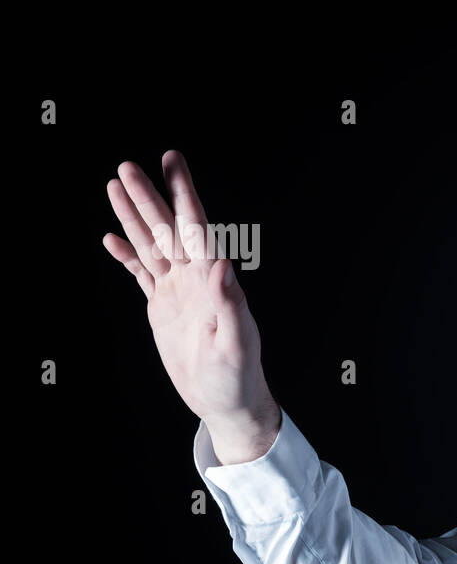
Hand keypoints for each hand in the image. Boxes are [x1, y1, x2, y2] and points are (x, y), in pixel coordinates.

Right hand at [104, 151, 279, 462]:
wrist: (227, 401)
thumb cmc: (238, 376)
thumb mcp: (235, 343)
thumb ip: (229, 303)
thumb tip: (221, 263)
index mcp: (215, 281)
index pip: (197, 228)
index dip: (184, 193)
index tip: (171, 162)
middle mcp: (196, 279)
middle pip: (168, 229)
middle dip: (148, 197)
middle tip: (127, 165)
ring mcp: (179, 291)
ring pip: (152, 245)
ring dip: (134, 217)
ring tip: (115, 185)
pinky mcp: (164, 308)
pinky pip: (142, 274)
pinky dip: (127, 256)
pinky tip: (111, 238)